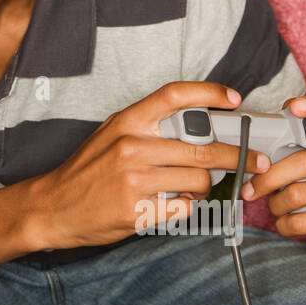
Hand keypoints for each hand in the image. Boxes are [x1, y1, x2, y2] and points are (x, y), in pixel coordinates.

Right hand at [30, 81, 268, 249]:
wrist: (52, 207)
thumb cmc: (86, 171)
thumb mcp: (110, 135)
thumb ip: (147, 128)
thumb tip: (198, 125)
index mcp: (126, 122)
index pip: (174, 95)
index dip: (209, 93)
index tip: (234, 99)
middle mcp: (131, 147)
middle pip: (201, 149)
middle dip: (235, 156)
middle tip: (254, 161)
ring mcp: (134, 180)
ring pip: (198, 181)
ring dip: (206, 187)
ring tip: (194, 188)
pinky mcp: (136, 211)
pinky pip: (184, 208)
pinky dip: (186, 208)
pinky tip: (173, 205)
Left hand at [239, 93, 305, 258]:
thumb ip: (295, 143)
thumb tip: (253, 143)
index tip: (293, 107)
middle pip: (305, 162)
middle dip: (268, 177)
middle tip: (249, 187)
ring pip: (296, 194)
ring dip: (275, 203)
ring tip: (276, 203)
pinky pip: (299, 221)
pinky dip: (283, 223)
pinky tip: (287, 220)